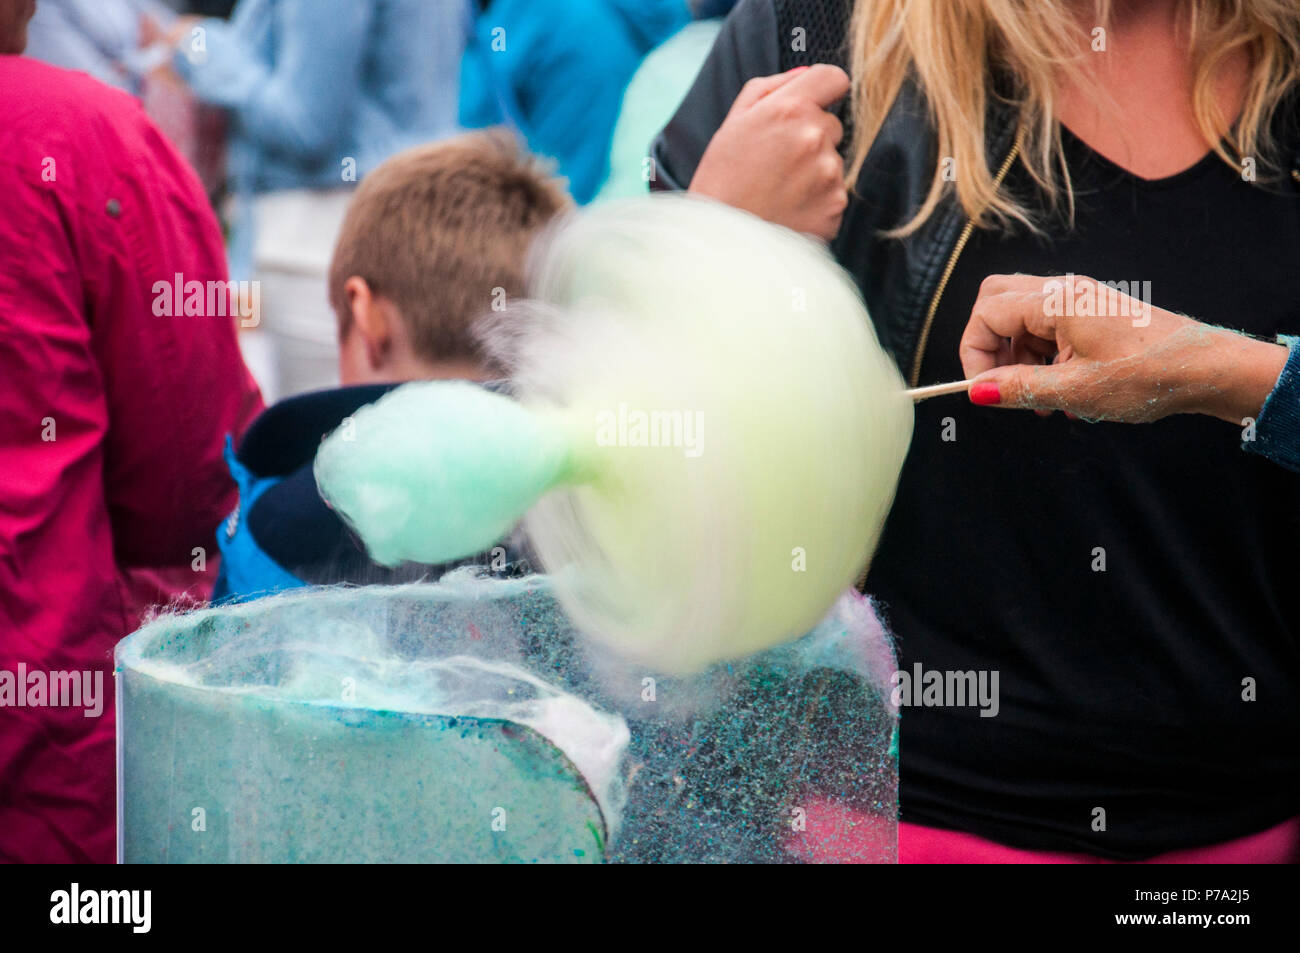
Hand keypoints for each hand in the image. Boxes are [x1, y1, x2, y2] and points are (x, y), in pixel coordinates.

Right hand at [688, 64, 849, 240]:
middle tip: (777, 163)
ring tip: (779, 191)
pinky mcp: (835, 208)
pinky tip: (788, 210)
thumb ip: (771, 87)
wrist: (719, 240)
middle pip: (833, 124)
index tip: (812, 105)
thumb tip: (806, 72)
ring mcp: (829, 175)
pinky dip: (816, 202)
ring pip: (833, 162)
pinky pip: (834, 196)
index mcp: (790, 109)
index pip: (834, 78)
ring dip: (814, 172)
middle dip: (811, 137)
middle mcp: (815, 137)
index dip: (823, 91)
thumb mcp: (734, 122)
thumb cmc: (721, 179)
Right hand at [958, 273, 1288, 423]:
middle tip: (1001, 384)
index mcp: (1057, 301)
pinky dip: (1040, 357)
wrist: (1207, 368)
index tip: (984, 390)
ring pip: (1020, 316)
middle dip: (989, 346)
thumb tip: (976, 392)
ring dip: (1017, 357)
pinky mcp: (1091, 314)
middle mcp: (1065, 290)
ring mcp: (1079, 299)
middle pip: (997, 301)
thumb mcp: (1075, 391)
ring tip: (1037, 399)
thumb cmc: (1147, 376)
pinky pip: (1047, 327)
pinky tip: (1059, 391)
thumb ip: (1019, 388)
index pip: (987, 314)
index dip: (974, 354)